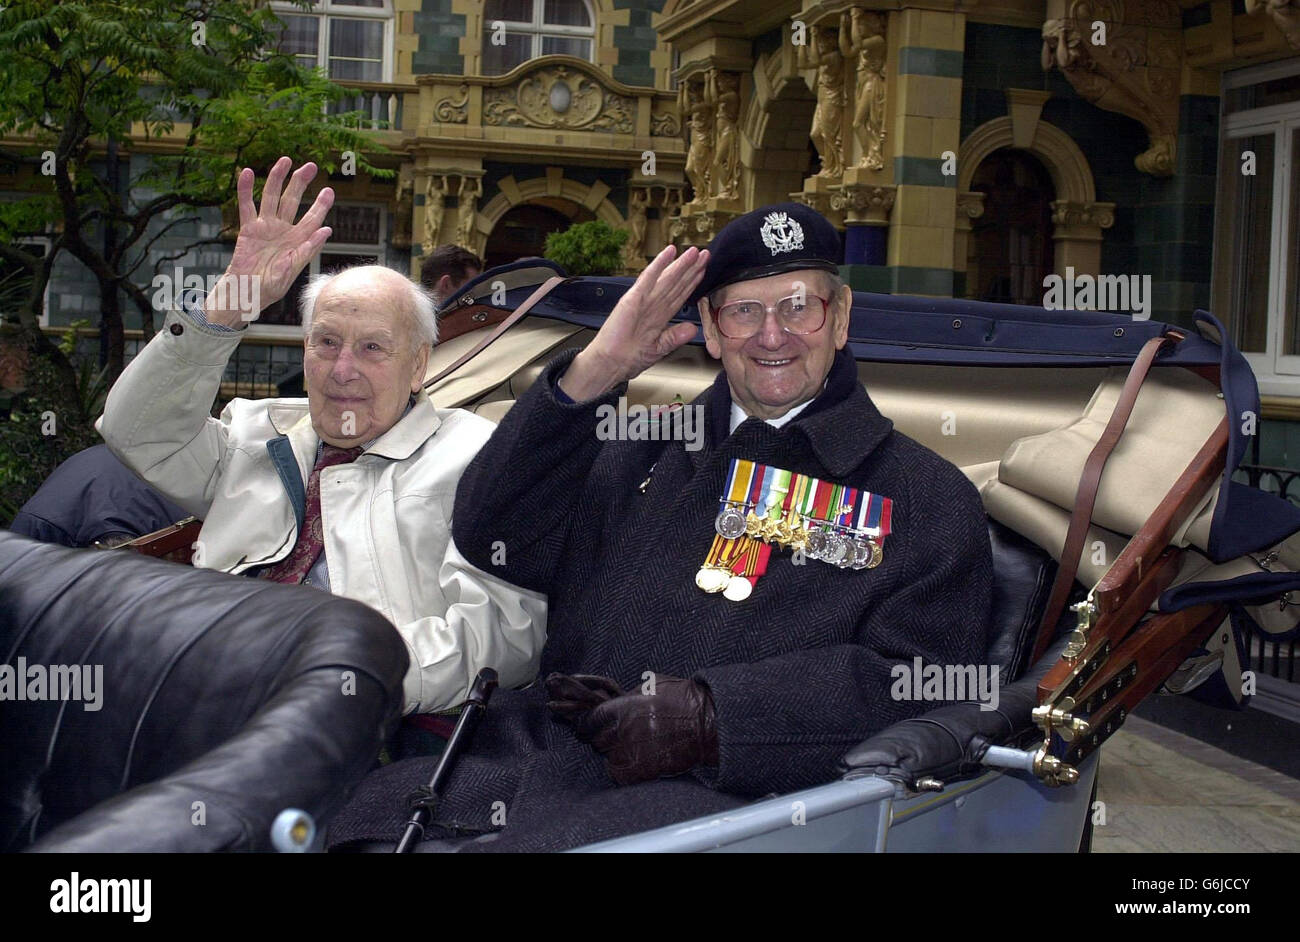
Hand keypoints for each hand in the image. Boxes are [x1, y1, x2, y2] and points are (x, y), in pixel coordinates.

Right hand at [203, 157, 333, 327]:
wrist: (246, 292)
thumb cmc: (271, 288)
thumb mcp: (290, 273)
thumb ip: (306, 251)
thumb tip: (326, 230)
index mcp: (298, 242)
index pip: (313, 219)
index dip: (321, 206)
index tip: (329, 191)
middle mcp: (283, 230)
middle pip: (292, 201)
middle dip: (301, 184)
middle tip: (311, 166)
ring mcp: (265, 227)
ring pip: (271, 198)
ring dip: (277, 179)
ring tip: (284, 160)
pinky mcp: (248, 229)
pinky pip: (246, 206)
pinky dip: (245, 190)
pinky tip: (247, 173)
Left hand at [553, 674, 718, 785]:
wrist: (708, 724)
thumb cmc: (684, 700)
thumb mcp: (652, 686)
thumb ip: (627, 696)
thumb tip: (611, 701)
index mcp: (622, 708)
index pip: (589, 720)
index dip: (587, 723)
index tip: (587, 726)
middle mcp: (622, 731)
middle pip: (596, 739)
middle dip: (601, 737)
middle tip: (612, 735)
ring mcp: (631, 753)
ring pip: (607, 757)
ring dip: (614, 753)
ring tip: (629, 747)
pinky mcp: (642, 771)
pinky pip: (619, 774)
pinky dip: (623, 770)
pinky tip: (634, 761)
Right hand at [557, 244, 708, 400]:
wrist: (611, 364)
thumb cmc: (628, 359)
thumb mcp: (658, 349)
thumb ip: (675, 337)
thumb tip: (692, 329)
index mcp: (659, 317)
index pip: (679, 295)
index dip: (692, 282)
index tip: (703, 270)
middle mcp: (653, 305)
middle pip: (676, 284)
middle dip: (691, 269)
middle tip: (704, 254)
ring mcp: (643, 300)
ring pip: (667, 278)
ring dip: (681, 264)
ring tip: (694, 251)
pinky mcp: (633, 298)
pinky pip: (648, 279)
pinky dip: (659, 265)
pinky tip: (669, 252)